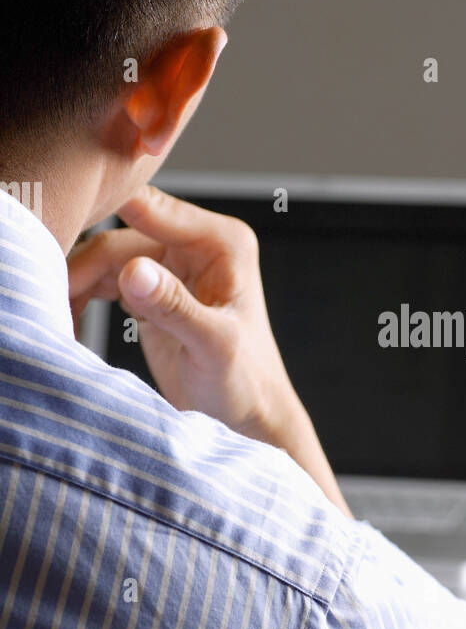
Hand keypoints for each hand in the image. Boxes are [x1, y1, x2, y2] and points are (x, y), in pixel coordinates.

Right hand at [68, 184, 350, 516]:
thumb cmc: (247, 384)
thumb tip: (132, 269)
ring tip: (58, 319)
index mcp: (222, 242)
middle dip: (82, 268)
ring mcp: (172, 265)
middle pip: (119, 238)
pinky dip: (83, 299)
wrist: (249, 419)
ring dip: (77, 286)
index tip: (62, 235)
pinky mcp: (153, 290)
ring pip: (105, 260)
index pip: (150, 209)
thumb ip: (175, 306)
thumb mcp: (213, 346)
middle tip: (52, 299)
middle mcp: (197, 244)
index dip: (101, 212)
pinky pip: (105, 281)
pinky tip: (71, 324)